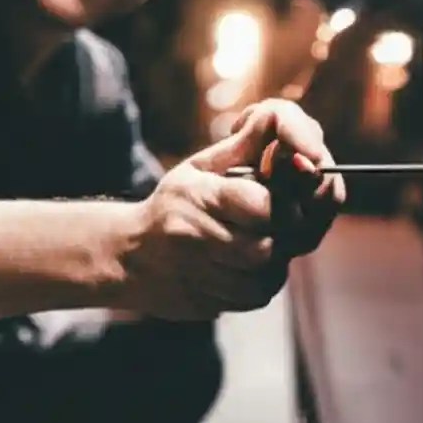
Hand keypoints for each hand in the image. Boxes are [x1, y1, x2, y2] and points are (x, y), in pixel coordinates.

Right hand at [118, 99, 345, 320]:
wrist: (131, 259)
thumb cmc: (175, 204)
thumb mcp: (202, 166)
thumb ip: (248, 142)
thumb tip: (282, 117)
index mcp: (200, 198)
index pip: (266, 204)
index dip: (288, 193)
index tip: (290, 181)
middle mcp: (200, 240)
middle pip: (277, 240)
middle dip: (287, 224)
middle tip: (276, 210)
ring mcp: (207, 278)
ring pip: (273, 270)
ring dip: (277, 252)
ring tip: (253, 235)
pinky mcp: (215, 304)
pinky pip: (262, 291)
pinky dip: (264, 275)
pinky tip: (243, 259)